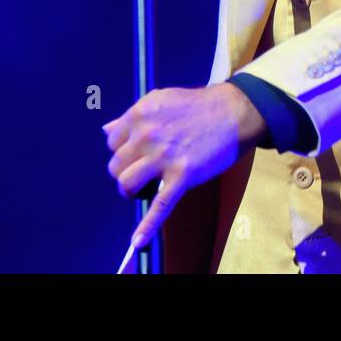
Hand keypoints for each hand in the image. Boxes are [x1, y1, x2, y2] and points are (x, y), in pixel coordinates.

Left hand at [103, 83, 267, 250]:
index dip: (122, 149)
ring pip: (127, 183)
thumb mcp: (161, 100)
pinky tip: (138, 240)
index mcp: (140, 114)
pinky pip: (160, 204)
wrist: (233, 112)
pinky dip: (148, 225)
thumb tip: (108, 128)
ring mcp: (164, 157)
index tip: (134, 153)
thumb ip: (133, 116)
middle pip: (116, 165)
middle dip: (125, 170)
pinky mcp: (182, 175)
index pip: (112, 141)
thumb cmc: (198, 106)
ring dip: (131, 190)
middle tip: (140, 170)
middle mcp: (147, 135)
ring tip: (141, 188)